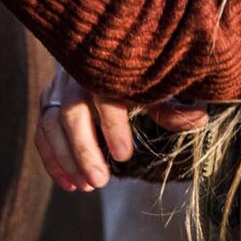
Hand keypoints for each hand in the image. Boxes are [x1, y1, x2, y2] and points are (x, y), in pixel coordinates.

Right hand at [35, 67, 207, 191]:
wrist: (97, 54)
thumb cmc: (131, 76)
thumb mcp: (152, 88)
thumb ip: (168, 108)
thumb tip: (199, 120)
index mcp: (105, 72)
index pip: (105, 98)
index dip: (112, 127)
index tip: (124, 156)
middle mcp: (76, 79)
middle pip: (72, 115)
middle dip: (84, 150)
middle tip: (100, 181)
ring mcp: (57, 92)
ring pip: (51, 126)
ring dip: (66, 160)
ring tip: (86, 187)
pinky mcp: (46, 105)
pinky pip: (41, 135)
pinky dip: (52, 162)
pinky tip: (69, 185)